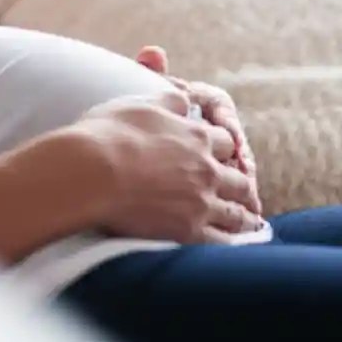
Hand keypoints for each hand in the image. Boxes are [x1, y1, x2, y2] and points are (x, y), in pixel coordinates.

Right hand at [70, 90, 263, 244]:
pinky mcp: (188, 231)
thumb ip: (168, 100)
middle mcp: (206, 169)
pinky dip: (231, 242)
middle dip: (241, 184)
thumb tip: (185, 97)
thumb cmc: (108, 134)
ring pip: (235, 212)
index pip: (225, 141)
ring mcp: (200, 202)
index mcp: (197, 137)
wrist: (91, 173)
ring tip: (249, 221)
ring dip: (244, 216)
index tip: (221, 153)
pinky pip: (220, 241)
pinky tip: (233, 244)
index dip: (223, 147)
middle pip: (238, 179)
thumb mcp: (142, 103)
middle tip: (245, 192)